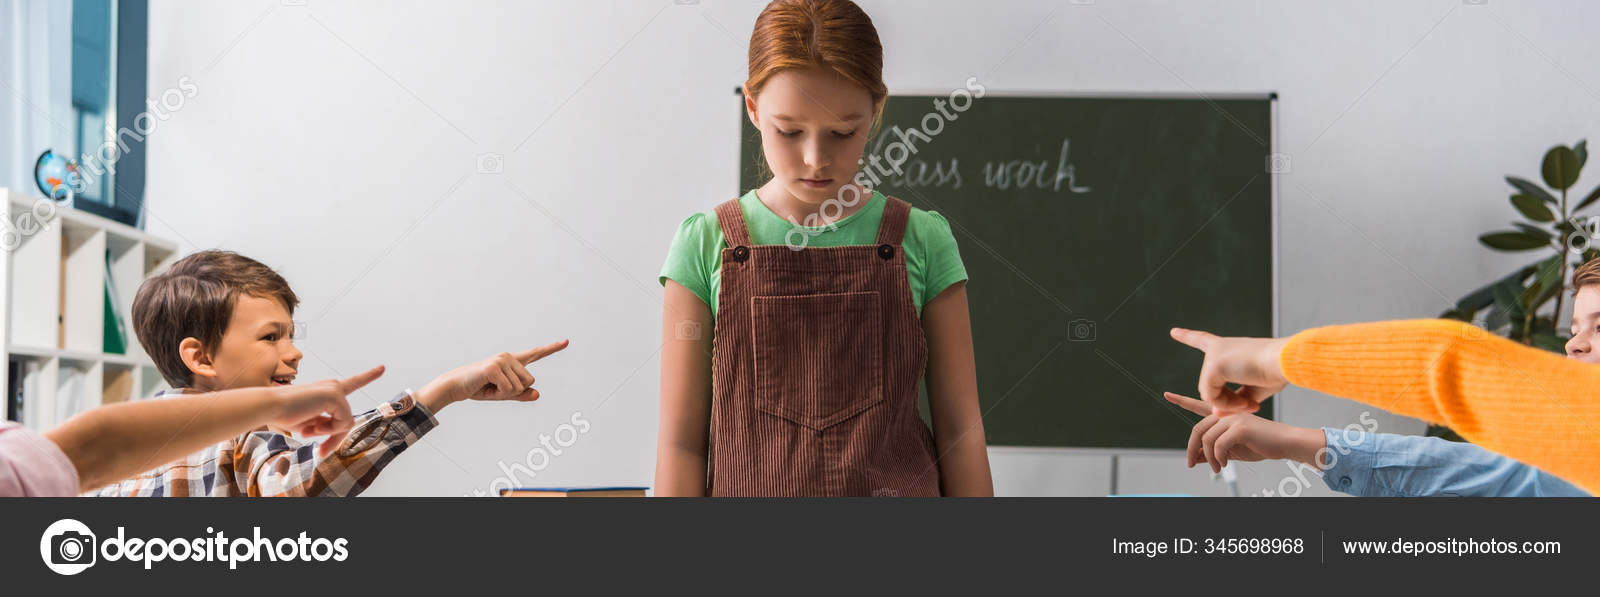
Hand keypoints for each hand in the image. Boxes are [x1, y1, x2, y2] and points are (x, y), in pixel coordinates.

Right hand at [270, 365, 380, 456]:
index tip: (383, 368)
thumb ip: (327, 426)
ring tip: (308, 431)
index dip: (368, 376)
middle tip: (321, 452)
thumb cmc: (285, 415)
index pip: (352, 383)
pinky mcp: (336, 395)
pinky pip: (343, 423)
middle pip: (346, 420)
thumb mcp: (310, 425)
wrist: (271, 407)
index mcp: (327, 390)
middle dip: (333, 437)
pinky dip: (329, 430)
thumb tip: (341, 434)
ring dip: (328, 434)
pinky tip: (313, 425)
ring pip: (346, 423)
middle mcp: (334, 386)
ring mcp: (336, 390)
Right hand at [416, 340, 569, 411]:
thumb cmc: (479, 388)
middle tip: (494, 388)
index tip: (566, 341)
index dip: (552, 348)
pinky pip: (508, 389)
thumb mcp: (503, 394)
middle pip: (529, 381)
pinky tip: (485, 387)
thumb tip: (538, 394)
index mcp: (512, 361)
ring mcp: (502, 360)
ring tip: (488, 387)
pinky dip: (498, 394)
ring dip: (504, 393)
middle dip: (514, 392)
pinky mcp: (494, 367)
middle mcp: (509, 357)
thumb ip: (521, 394)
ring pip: (519, 387)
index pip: (535, 354)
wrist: (455, 387)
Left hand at [1164, 392, 1325, 472]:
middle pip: (1198, 429)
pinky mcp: (1241, 428)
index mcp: (1225, 416)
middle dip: (1190, 448)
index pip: (1199, 406)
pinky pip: (1218, 444)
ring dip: (1208, 457)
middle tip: (1191, 463)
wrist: (1286, 444)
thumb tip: (1194, 458)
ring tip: (1217, 467)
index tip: (1167, 394)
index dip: (1182, 400)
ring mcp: (1234, 419)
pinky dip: (1218, 457)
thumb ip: (1213, 452)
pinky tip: (1224, 464)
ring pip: (1207, 438)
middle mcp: (1227, 413)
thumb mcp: (1233, 451)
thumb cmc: (1261, 446)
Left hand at [1169, 327, 1290, 415]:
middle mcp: (1217, 348)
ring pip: (1209, 393)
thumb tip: (1213, 413)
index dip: (1188, 336)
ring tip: (1251, 405)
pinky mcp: (1214, 367)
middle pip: (1211, 385)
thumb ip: (1234, 400)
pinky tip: (1246, 403)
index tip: (1174, 331)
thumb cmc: (1275, 372)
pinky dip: (1229, 406)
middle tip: (1252, 406)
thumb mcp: (1254, 388)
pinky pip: (1212, 397)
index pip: (1204, 340)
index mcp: (1228, 347)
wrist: (1285, 362)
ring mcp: (1214, 356)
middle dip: (1229, 402)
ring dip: (1230, 405)